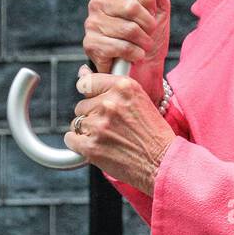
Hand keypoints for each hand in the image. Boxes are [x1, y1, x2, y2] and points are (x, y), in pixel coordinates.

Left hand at [65, 70, 176, 195]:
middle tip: (111, 126)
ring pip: (77, 122)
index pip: (88, 82)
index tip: (92, 98)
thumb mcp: (139, 100)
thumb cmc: (154, 134)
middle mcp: (110, 103)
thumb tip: (82, 72)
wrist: (162, 162)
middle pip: (82, 105)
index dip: (89, 92)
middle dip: (92, 115)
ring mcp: (99, 125)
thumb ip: (111, 88)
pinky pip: (71, 139)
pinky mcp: (91, 146)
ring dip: (88, 131)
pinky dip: (79, 144)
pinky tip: (97, 146)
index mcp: (124, 87)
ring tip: (109, 138)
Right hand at [83, 0, 169, 103]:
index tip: (152, 9)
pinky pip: (119, 45)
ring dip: (143, 41)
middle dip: (148, 24)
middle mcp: (100, 3)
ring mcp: (93, 23)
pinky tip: (133, 56)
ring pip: (128, 28)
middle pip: (132, 6)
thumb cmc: (151, 36)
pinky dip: (134, 53)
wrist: (145, 69)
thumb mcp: (159, 7)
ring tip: (142, 46)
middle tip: (149, 33)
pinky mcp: (90, 44)